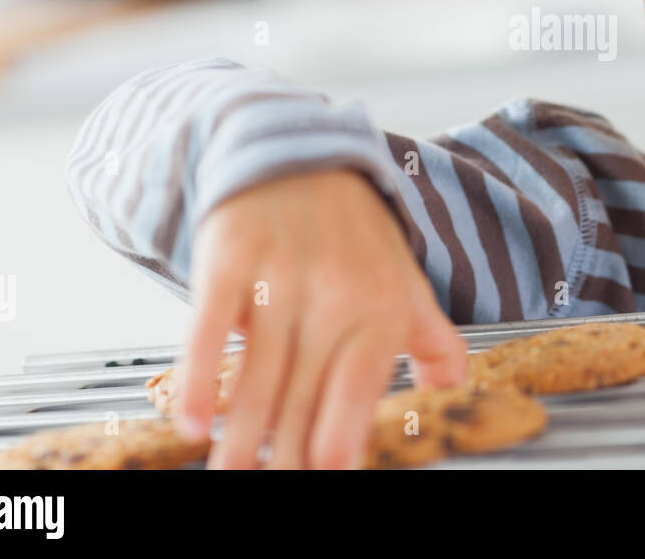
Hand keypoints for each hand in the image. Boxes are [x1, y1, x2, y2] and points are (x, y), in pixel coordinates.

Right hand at [176, 168, 466, 468]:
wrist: (299, 154)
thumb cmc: (352, 232)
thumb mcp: (405, 280)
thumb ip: (432, 341)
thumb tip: (451, 393)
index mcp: (382, 306)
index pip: (358, 389)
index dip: (341, 441)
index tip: (328, 476)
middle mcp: (335, 292)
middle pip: (304, 393)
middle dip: (286, 455)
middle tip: (272, 490)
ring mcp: (281, 275)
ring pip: (258, 373)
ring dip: (242, 436)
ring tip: (232, 476)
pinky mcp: (231, 258)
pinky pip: (210, 326)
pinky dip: (197, 377)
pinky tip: (193, 423)